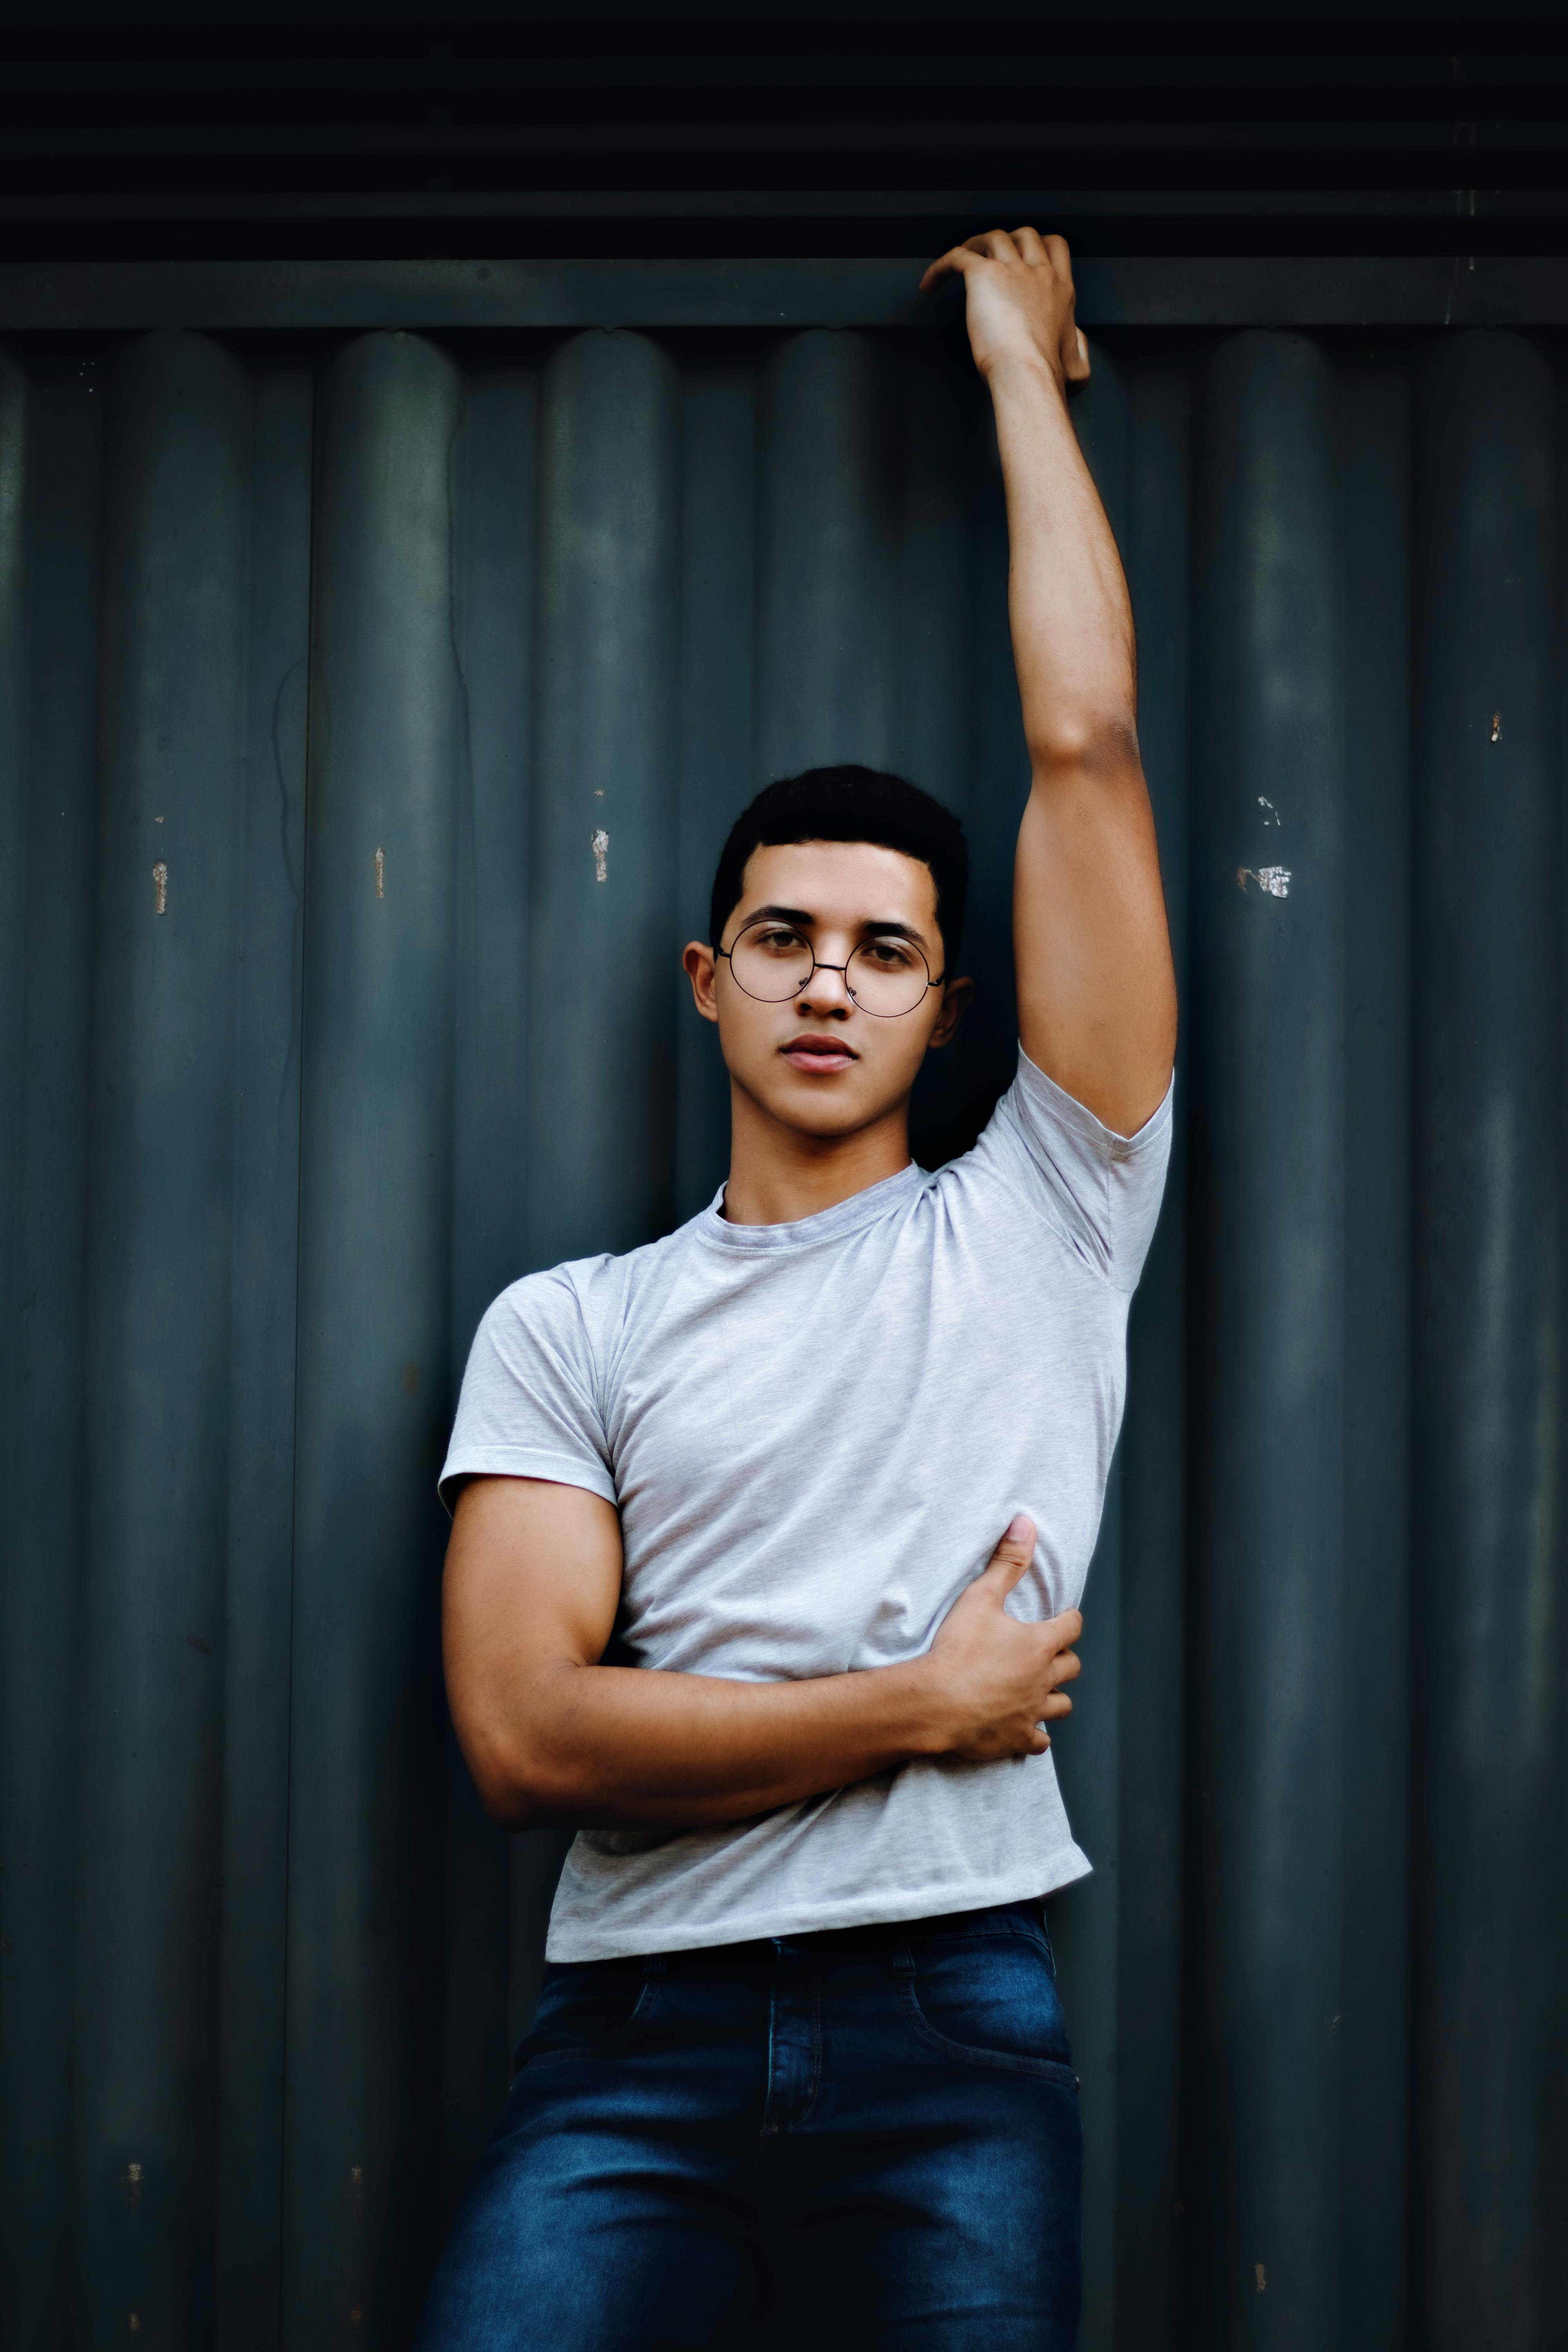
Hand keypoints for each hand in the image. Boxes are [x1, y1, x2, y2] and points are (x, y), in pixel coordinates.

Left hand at [920, 227, 1089, 392]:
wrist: (1029, 375)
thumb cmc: (1047, 377)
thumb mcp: (1078, 363)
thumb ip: (1079, 346)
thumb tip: (1078, 340)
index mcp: (1061, 289)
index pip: (1055, 247)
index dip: (1037, 244)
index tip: (1021, 257)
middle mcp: (1040, 273)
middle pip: (1024, 234)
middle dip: (1005, 241)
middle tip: (985, 259)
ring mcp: (1013, 270)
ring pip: (992, 237)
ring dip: (974, 246)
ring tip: (956, 266)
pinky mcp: (984, 275)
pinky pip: (958, 256)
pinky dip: (941, 265)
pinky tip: (930, 283)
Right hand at [923, 1514, 1082, 1761]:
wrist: (936, 1703)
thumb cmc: (958, 1648)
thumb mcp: (980, 1597)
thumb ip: (1007, 1562)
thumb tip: (1026, 1523)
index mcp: (1040, 1643)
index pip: (1072, 1626)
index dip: (1069, 1620)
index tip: (1063, 1618)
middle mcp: (1043, 1679)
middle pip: (1071, 1667)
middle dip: (1063, 1658)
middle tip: (1046, 1653)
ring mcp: (1032, 1711)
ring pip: (1062, 1706)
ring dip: (1055, 1697)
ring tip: (1040, 1690)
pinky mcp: (1017, 1739)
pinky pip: (1038, 1741)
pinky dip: (1036, 1735)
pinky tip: (1027, 1729)